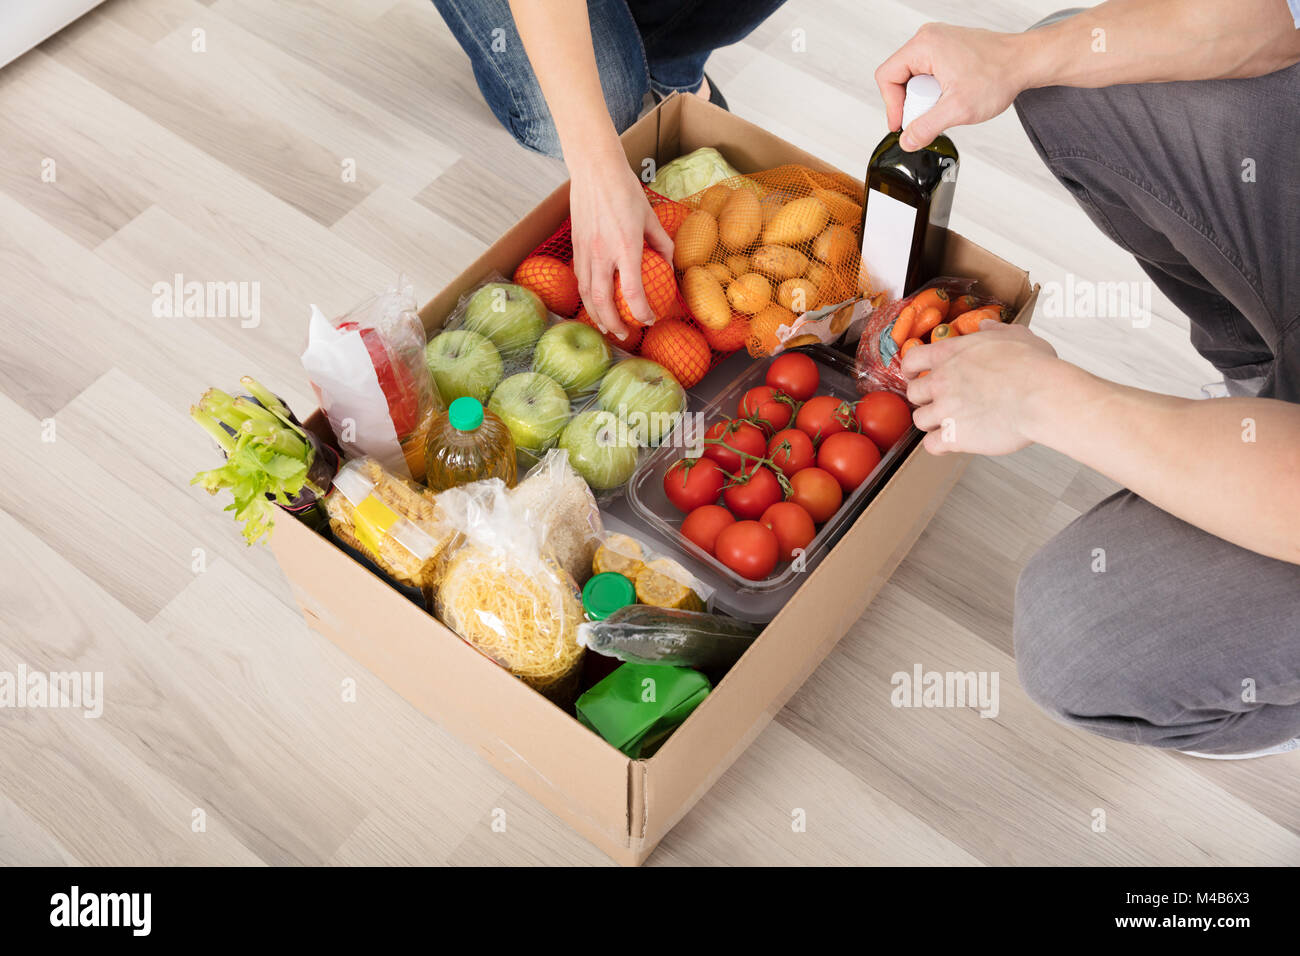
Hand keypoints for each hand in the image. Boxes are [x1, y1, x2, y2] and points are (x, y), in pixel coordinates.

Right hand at [568, 151, 673, 340]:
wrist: (594, 169)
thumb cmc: (626, 190)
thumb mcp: (651, 216)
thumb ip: (661, 243)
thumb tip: (669, 265)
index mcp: (625, 247)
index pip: (632, 292)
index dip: (642, 312)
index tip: (649, 320)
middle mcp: (601, 253)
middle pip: (602, 301)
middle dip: (612, 324)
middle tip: (624, 335)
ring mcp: (585, 250)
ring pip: (586, 293)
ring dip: (595, 314)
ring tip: (605, 326)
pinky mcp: (575, 246)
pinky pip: (580, 278)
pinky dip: (586, 295)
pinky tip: (594, 301)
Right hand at [875, 24, 1029, 150]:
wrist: (1026, 62)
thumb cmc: (999, 74)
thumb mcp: (958, 109)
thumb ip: (926, 127)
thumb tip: (907, 141)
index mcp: (924, 45)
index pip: (887, 76)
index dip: (891, 105)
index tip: (904, 124)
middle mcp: (928, 38)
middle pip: (899, 77)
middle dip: (913, 103)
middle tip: (933, 114)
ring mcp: (939, 41)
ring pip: (914, 77)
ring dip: (926, 98)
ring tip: (947, 104)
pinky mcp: (948, 49)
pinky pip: (928, 74)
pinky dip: (936, 90)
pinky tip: (953, 96)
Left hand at [901, 321, 1060, 454]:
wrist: (1041, 396)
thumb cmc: (1033, 366)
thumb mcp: (1015, 335)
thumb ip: (995, 331)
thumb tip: (986, 326)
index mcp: (949, 354)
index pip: (911, 360)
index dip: (910, 370)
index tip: (913, 375)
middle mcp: (941, 381)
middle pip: (913, 394)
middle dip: (924, 399)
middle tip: (939, 402)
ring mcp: (944, 410)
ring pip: (920, 421)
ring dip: (932, 423)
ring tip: (950, 423)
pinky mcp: (953, 437)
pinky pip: (931, 445)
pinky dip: (939, 445)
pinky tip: (952, 442)